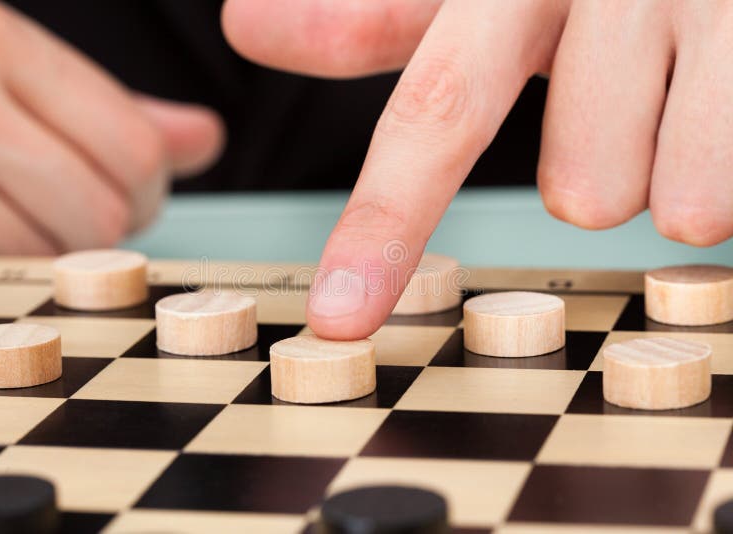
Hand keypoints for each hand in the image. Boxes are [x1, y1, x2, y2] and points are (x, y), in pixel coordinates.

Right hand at [0, 0, 223, 253]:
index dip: (147, 193)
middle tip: (69, 212)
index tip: (130, 197)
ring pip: (44, 255)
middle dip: (100, 230)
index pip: (134, 150)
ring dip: (48, 252)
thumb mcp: (11, 63)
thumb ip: (111, 108)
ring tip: (16, 216)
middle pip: (98, 214)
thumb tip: (205, 140)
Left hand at [223, 0, 732, 337]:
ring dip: (665, 164)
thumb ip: (376, 16)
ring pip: (669, 203)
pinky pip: (726, 198)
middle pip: (584, 193)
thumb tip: (246, 27)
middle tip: (618, 92)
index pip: (435, 115)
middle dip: (598, 162)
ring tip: (673, 88)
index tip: (341, 318)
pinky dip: (722, 164)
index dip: (386, 225)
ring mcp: (714, 16)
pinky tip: (716, 98)